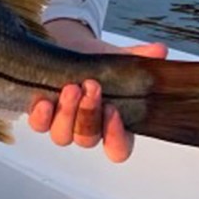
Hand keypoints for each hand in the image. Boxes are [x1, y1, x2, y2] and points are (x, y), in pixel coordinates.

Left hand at [27, 19, 167, 163]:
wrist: (68, 48)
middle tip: (92, 87)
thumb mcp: (119, 59)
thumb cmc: (96, 62)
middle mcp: (87, 130)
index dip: (117, 138)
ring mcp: (62, 124)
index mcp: (111, 125)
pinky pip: (38, 125)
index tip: (114, 112)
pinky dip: (41, 116)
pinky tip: (44, 102)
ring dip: (68, 113)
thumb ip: (138, 58)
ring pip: (63, 135)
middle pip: (87, 139)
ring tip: (71, 88)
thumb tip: (159, 51)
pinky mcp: (41, 116)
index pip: (118, 149)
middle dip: (89, 114)